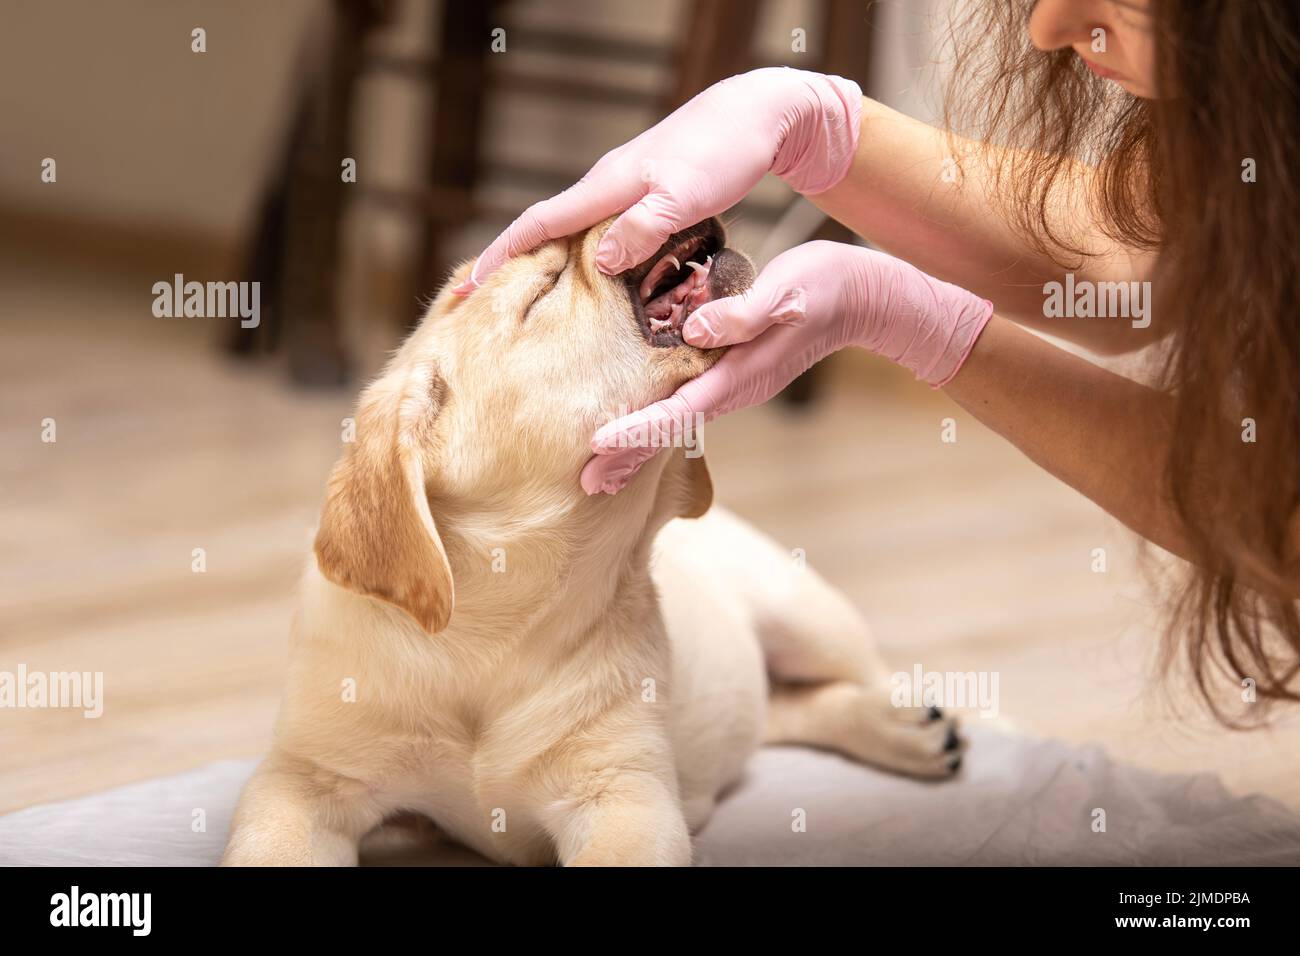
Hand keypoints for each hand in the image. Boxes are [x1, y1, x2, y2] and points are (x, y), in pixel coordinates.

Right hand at [453, 68, 861, 292]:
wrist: (758, 114)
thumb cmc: (724, 152)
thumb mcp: (685, 198)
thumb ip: (642, 229)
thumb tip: (598, 262)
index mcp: (605, 188)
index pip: (536, 225)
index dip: (499, 257)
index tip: (468, 289)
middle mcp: (605, 189)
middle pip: (544, 232)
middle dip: (510, 267)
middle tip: (482, 308)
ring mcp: (624, 192)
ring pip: (574, 235)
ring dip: (547, 266)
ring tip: (527, 305)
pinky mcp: (646, 198)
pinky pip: (603, 233)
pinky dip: (585, 259)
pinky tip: (591, 281)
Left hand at [580, 241, 993, 494]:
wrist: (865, 298)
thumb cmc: (825, 287)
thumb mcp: (788, 291)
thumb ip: (744, 313)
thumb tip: (697, 329)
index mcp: (739, 375)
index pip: (680, 410)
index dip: (639, 429)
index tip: (600, 444)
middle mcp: (734, 390)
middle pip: (671, 431)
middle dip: (630, 457)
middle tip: (587, 485)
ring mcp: (735, 386)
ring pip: (677, 424)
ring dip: (639, 446)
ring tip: (601, 471)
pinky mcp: (735, 374)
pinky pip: (688, 407)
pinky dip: (657, 422)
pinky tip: (637, 427)